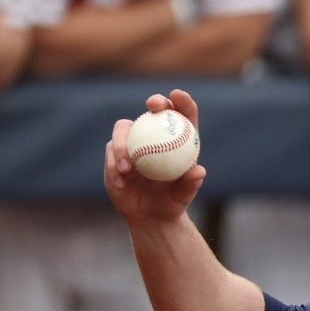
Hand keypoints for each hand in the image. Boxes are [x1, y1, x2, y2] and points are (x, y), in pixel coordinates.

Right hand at [105, 89, 205, 225]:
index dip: (182, 101)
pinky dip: (114, 165)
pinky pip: (110, 152)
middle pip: (155, 110)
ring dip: (124, 143)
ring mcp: (132, 142)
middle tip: (154, 105)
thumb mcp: (182, 197)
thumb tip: (198, 171)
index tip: (177, 95)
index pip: (183, 114)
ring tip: (127, 167)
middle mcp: (154, 135)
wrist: (148, 215)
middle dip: (156, 101)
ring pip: (124, 128)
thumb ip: (190, 184)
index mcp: (177, 140)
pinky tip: (121, 180)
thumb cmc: (170, 203)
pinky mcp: (113, 153)